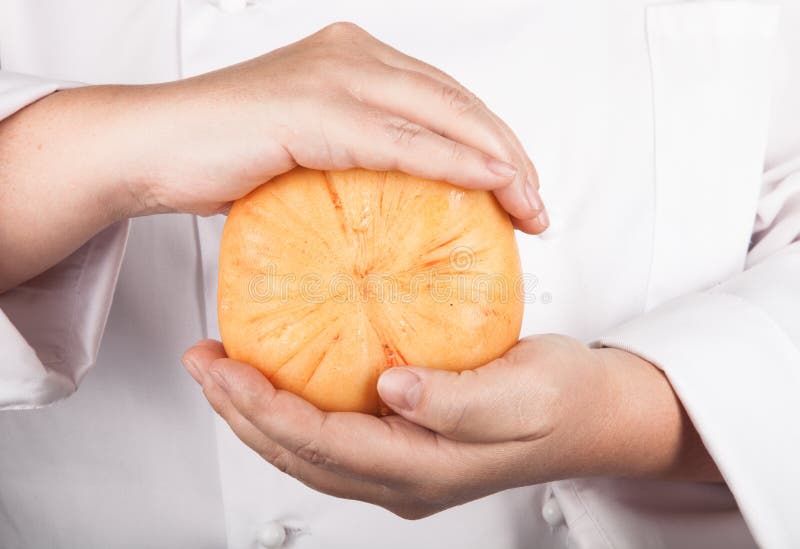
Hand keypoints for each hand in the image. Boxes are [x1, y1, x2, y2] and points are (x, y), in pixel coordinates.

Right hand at [127, 22, 547, 230]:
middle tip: (536, 205)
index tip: (517, 186)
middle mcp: (350, 56)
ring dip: (496, 163)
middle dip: (507, 154)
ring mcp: (333, 78)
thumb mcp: (306, 149)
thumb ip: (356, 158)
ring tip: (528, 206)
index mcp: (351, 59)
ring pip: (441, 116)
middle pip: (456, 102)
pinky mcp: (313, 111)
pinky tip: (491, 186)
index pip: (442, 97)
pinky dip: (453, 164)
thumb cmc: (220, 154)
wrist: (148, 148)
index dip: (489, 140)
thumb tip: (399, 202)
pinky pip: (402, 142)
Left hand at [182, 335, 717, 519]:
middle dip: (242, 414)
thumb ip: (460, 400)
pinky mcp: (406, 445)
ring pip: (307, 452)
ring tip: (222, 372)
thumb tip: (393, 388)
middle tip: (202, 365)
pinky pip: (331, 435)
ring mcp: (402, 467)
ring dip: (258, 414)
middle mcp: (403, 478)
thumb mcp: (524, 393)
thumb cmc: (565, 399)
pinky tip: (278, 378)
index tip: (223, 367)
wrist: (593, 414)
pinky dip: (293, 409)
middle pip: (300, 456)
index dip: (265, 409)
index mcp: (426, 469)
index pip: (323, 445)